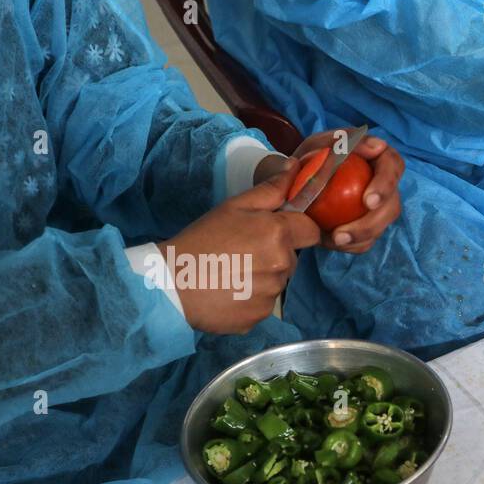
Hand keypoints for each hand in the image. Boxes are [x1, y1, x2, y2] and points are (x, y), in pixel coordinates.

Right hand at [164, 164, 320, 333]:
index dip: (299, 228)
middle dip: (275, 252)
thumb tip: (297, 167)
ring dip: (263, 276)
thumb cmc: (201, 240)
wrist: (171, 284)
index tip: (281, 230)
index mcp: (278, 234)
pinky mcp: (260, 316)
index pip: (312, 231)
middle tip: (242, 250)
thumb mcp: (233, 207)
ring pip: (278, 281)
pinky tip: (229, 291)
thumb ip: (270, 190)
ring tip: (232, 272)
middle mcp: (282, 265)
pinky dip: (251, 298)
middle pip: (292, 257)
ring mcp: (272, 294)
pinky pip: (264, 303)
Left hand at [258, 130, 404, 252]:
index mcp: (378, 159)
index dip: (386, 186)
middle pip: (392, 206)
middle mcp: (384, 185)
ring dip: (360, 237)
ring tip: (334, 240)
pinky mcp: (367, 227)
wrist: (294, 183)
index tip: (368, 202)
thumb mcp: (319, 145)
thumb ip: (344, 142)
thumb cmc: (311, 159)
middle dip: (372, 223)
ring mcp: (377, 209)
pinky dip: (351, 244)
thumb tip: (378, 146)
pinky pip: (366, 241)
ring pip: (381, 227)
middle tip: (345, 232)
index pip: (393, 168)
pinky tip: (332, 242)